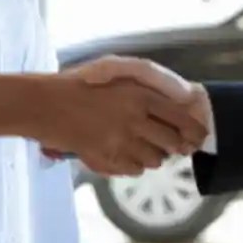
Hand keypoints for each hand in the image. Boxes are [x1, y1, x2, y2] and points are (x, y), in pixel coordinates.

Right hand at [32, 73, 207, 176]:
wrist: (44, 103)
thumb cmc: (79, 83)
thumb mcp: (115, 73)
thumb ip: (146, 86)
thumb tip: (176, 102)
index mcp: (140, 95)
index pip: (181, 119)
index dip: (193, 131)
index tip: (197, 138)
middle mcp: (134, 118)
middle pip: (172, 143)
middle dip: (175, 146)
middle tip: (173, 146)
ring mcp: (120, 140)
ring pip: (155, 159)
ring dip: (153, 156)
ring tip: (140, 146)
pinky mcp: (106, 157)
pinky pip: (134, 169)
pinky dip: (133, 165)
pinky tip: (122, 153)